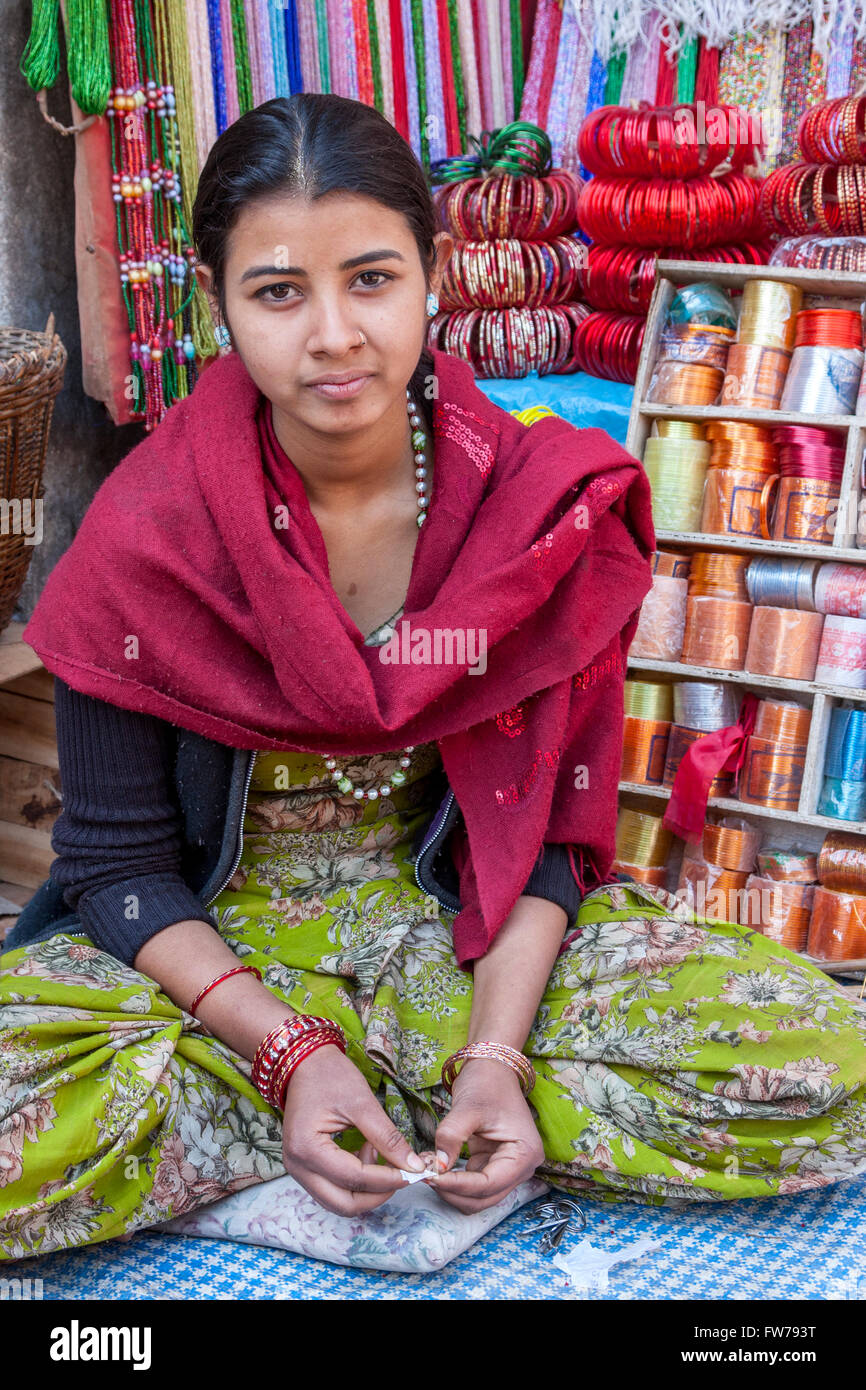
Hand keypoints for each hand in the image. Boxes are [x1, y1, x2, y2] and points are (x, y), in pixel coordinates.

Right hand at [281, 1043, 426, 1215]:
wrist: (304, 1062)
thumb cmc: (330, 1075)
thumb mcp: (362, 1103)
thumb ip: (387, 1137)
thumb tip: (413, 1165)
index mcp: (307, 1148)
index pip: (355, 1178)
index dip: (388, 1179)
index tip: (414, 1172)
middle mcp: (297, 1167)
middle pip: (345, 1204)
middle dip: (378, 1194)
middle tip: (402, 1173)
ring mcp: (298, 1170)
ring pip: (339, 1201)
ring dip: (367, 1190)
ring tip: (381, 1155)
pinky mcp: (305, 1167)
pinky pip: (333, 1189)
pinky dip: (356, 1182)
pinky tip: (368, 1153)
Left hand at [429, 1057, 543, 1212]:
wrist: (492, 1067)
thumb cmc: (486, 1082)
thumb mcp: (468, 1107)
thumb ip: (451, 1136)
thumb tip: (436, 1167)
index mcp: (524, 1154)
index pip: (488, 1184)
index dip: (458, 1185)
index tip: (430, 1177)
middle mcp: (522, 1167)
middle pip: (484, 1197)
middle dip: (453, 1191)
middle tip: (424, 1175)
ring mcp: (508, 1168)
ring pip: (478, 1197)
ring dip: (452, 1189)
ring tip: (428, 1168)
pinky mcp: (493, 1164)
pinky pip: (472, 1184)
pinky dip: (453, 1180)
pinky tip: (436, 1164)